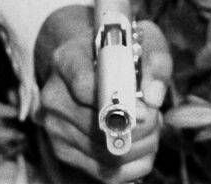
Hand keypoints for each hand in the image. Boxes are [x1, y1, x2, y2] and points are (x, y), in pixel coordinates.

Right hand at [35, 4, 172, 182]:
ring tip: (152, 128)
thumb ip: (155, 62)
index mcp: (67, 60)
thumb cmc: (120, 49)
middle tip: (156, 116)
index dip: (120, 102)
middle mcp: (53, 95)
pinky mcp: (64, 151)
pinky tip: (145, 148)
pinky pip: (104, 173)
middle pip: (97, 127)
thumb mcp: (143, 39)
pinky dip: (133, 166)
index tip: (147, 108)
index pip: (85, 86)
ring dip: (140, 147)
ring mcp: (55, 127)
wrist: (90, 61)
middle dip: (140, 128)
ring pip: (104, 154)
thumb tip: (154, 97)